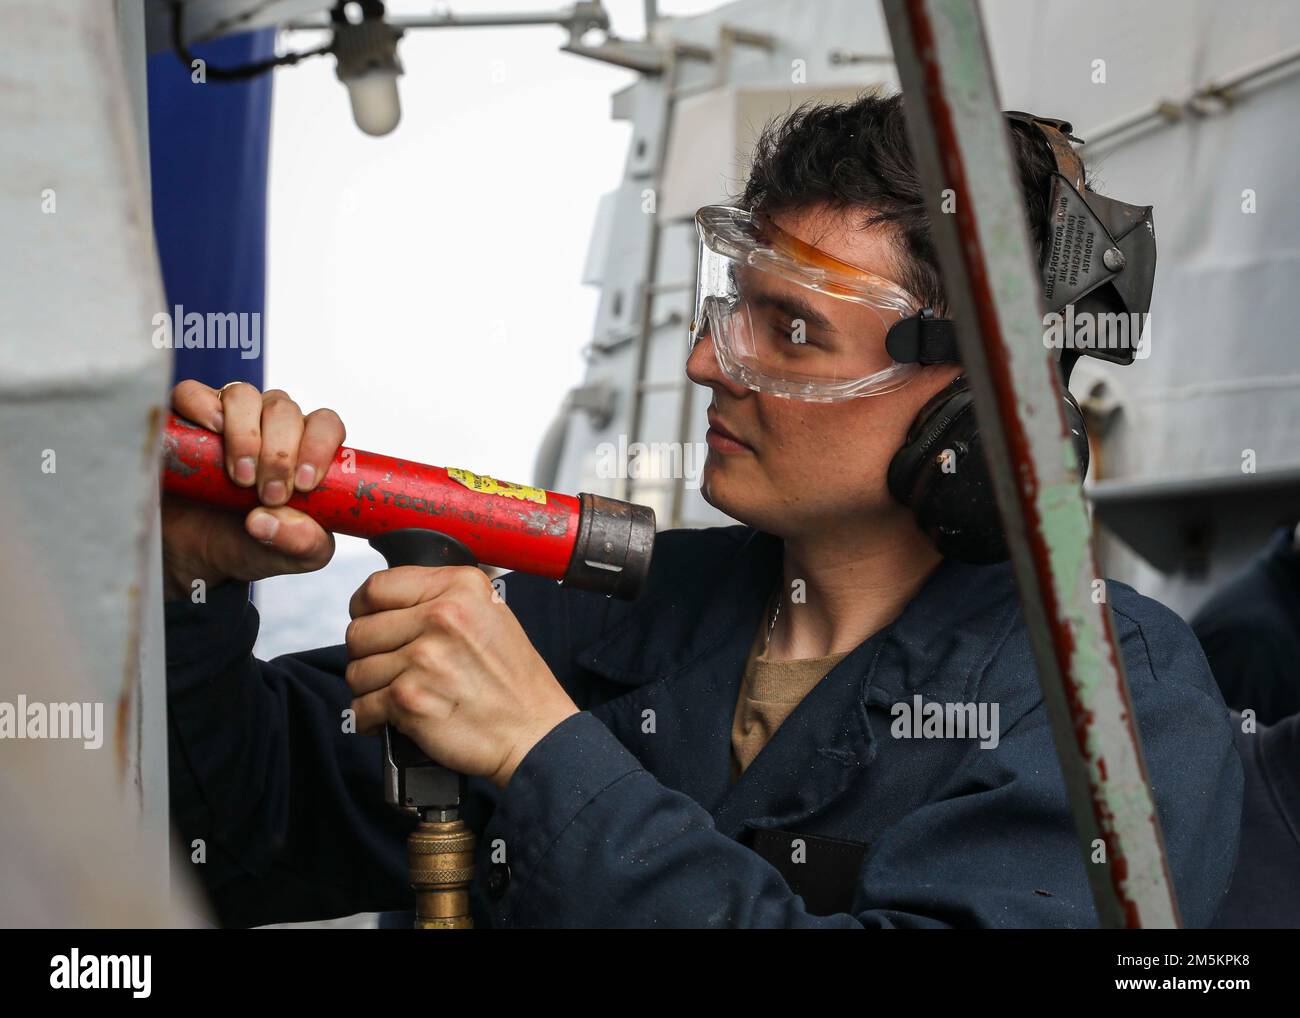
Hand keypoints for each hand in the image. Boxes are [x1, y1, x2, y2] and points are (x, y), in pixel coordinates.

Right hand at [162, 379, 345, 601]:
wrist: (195, 553)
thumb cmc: (252, 544)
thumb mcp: (290, 556)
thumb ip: (301, 544)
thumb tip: (270, 520)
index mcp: (305, 447)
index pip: (325, 424)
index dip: (319, 447)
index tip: (305, 484)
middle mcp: (270, 424)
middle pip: (284, 410)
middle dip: (279, 455)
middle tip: (269, 495)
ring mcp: (228, 416)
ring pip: (244, 396)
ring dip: (245, 436)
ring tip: (240, 478)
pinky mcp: (185, 418)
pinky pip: (192, 393)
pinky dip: (202, 407)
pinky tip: (211, 434)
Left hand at [344, 565, 577, 788]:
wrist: (534, 732)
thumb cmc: (513, 680)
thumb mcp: (490, 614)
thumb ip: (442, 597)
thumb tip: (387, 600)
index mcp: (460, 587)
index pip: (377, 586)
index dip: (364, 609)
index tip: (370, 622)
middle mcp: (442, 616)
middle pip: (360, 630)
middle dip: (368, 654)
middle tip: (391, 667)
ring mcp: (424, 658)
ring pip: (356, 670)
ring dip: (370, 688)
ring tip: (400, 693)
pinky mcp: (410, 699)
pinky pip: (361, 707)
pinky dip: (371, 719)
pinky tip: (393, 718)